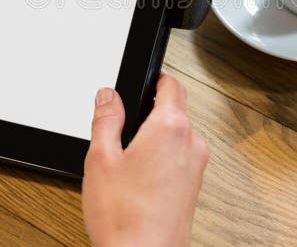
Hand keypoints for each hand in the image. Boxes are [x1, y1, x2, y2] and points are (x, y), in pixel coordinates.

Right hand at [82, 74, 208, 246]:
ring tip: (128, 160)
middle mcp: (192, 143)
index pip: (171, 85)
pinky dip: (163, 158)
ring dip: (157, 138)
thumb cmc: (124, 218)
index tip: (145, 79)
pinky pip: (180, 158)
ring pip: (178, 135)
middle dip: (151, 111)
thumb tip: (108, 96)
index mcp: (171, 128)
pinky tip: (140, 179)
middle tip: (124, 126)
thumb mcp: (100, 159)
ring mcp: (197, 167)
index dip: (156, 78)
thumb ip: (105, 119)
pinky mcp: (195, 186)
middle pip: (175, 110)